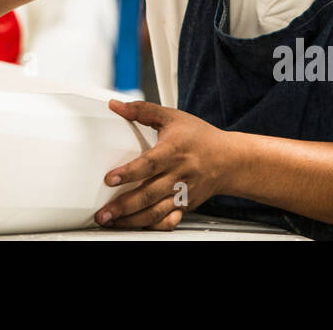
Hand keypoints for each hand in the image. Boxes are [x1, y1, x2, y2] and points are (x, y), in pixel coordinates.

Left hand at [96, 99, 229, 230]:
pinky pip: (167, 220)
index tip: (109, 179)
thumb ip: (142, 110)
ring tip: (111, 222)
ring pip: (156, 212)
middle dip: (123, 206)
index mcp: (174, 150)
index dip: (129, 173)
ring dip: (131, 220)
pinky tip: (135, 226)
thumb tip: (116, 106)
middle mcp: (179, 174)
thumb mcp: (172, 117)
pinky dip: (151, 226)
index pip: (149, 163)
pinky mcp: (185, 205)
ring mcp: (183, 193)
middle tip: (103, 213)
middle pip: (149, 194)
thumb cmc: (200, 137)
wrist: (229, 160)